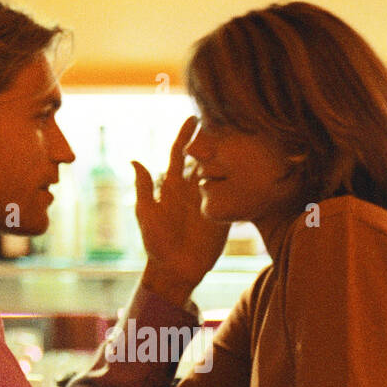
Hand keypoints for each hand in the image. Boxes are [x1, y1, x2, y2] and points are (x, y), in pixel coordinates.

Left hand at [131, 116, 229, 305]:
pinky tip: (252, 164)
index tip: (194, 117)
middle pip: (204, 156)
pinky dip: (241, 178)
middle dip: (212, 138)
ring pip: (221, 170)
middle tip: (222, 117)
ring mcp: (209, 199)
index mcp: (171, 185)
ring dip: (228, 154)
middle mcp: (191, 188)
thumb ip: (143, 188)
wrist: (175, 270)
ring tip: (240, 134)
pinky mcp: (224, 212)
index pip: (179, 153)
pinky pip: (233, 191)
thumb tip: (134, 160)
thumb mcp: (146, 214)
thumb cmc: (156, 242)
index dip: (185, 135)